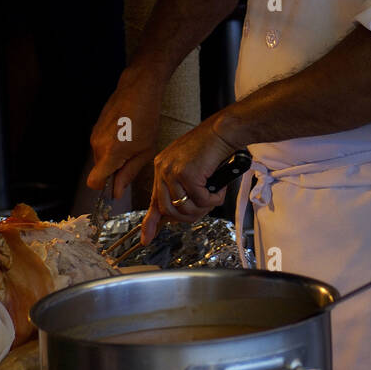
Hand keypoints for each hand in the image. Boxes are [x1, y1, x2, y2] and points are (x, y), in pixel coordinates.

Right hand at [88, 64, 165, 196]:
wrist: (138, 90)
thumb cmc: (146, 119)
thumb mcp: (145, 150)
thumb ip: (129, 173)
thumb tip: (116, 192)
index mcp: (111, 153)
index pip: (94, 182)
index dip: (104, 186)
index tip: (117, 183)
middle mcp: (97, 146)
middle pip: (99, 170)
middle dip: (113, 170)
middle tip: (133, 156)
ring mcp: (94, 136)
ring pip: (100, 158)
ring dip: (113, 157)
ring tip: (131, 142)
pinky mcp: (94, 128)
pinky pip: (100, 146)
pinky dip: (111, 145)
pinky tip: (125, 133)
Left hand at [141, 115, 235, 243]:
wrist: (224, 130)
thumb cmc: (213, 147)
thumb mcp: (190, 167)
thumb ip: (181, 186)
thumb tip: (179, 211)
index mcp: (161, 167)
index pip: (153, 200)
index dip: (150, 222)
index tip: (146, 239)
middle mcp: (163, 169)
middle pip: (168, 209)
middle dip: (187, 217)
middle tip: (203, 211)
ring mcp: (173, 171)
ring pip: (184, 207)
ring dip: (202, 209)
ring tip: (213, 198)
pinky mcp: (187, 173)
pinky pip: (200, 200)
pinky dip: (212, 200)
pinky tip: (219, 191)